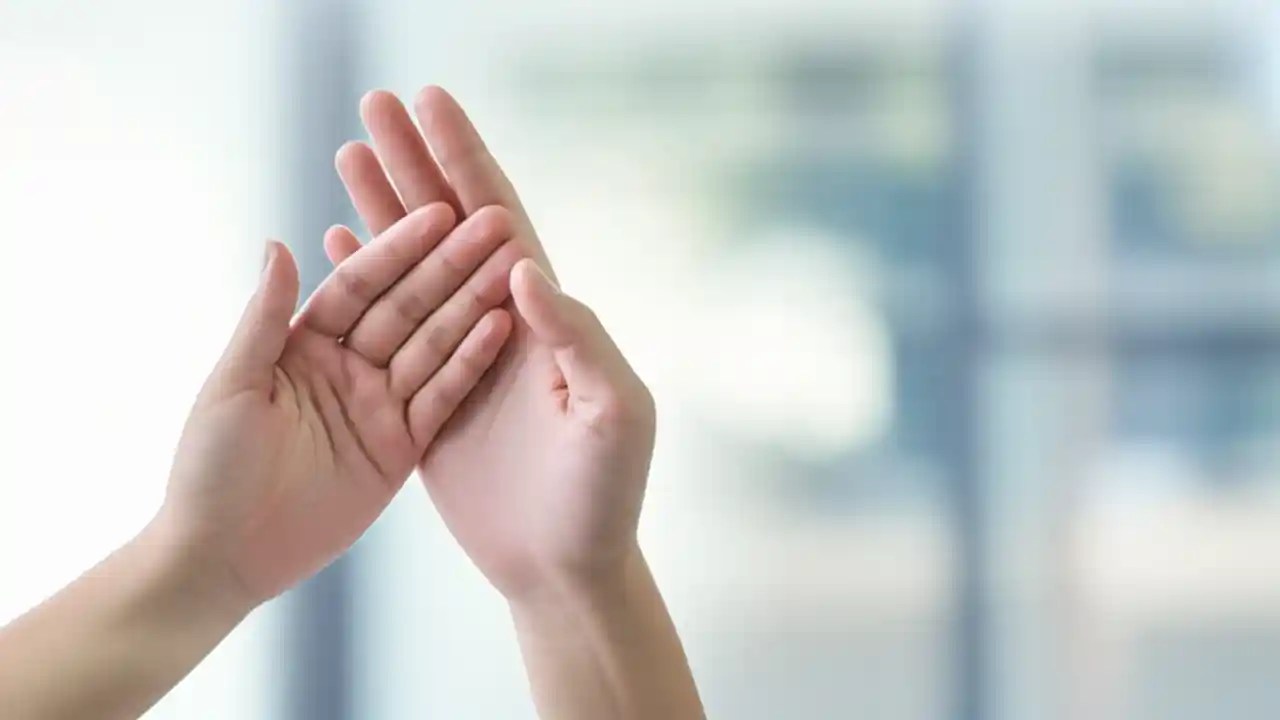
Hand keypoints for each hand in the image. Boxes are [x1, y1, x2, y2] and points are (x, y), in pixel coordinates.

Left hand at [160, 203, 518, 603]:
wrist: (225, 556)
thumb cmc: (210, 468)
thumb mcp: (233, 385)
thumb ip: (265, 317)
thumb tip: (279, 243)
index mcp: (303, 344)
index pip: (360, 284)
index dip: (397, 249)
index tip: (437, 213)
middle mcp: (348, 366)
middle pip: (407, 307)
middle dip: (449, 267)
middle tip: (493, 228)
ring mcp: (379, 405)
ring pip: (433, 345)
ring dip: (472, 306)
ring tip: (512, 268)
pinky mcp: (402, 447)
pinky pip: (442, 398)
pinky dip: (471, 364)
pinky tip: (502, 327)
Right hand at [328, 88, 653, 598]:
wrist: (565, 565)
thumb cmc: (603, 495)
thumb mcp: (612, 414)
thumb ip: (576, 339)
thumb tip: (527, 268)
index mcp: (548, 318)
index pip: (501, 218)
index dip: (465, 158)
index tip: (430, 102)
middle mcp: (506, 323)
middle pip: (451, 225)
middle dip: (414, 163)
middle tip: (373, 106)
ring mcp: (465, 354)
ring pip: (414, 264)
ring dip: (380, 208)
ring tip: (345, 153)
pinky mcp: (429, 394)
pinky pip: (392, 322)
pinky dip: (366, 278)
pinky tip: (334, 243)